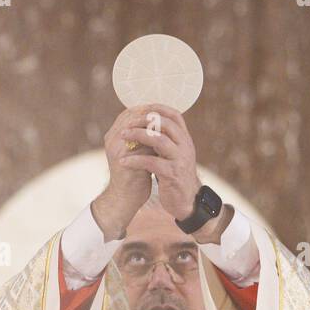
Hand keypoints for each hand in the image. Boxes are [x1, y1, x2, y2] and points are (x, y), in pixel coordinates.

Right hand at [92, 106, 162, 239]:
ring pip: (133, 124)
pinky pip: (137, 140)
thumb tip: (161, 123)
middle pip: (130, 115)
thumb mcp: (140, 152)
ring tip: (166, 122)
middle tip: (166, 112)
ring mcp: (115, 147)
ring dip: (150, 122)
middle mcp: (112, 139)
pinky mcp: (121, 158)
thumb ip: (146, 138)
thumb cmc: (135, 176)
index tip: (161, 108)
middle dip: (149, 112)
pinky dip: (150, 136)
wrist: (127, 198)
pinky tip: (163, 136)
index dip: (146, 108)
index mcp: (114, 136)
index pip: (129, 113)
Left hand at [116, 103, 200, 223]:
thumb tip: (147, 124)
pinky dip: (135, 160)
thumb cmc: (175, 177)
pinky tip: (123, 162)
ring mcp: (180, 160)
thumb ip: (164, 140)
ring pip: (159, 139)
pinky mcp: (172, 174)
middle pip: (165, 124)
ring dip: (138, 135)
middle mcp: (185, 146)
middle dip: (143, 120)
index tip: (140, 108)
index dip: (157, 108)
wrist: (187, 202)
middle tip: (127, 124)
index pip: (174, 115)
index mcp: (185, 139)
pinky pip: (151, 162)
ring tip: (122, 136)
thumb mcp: (173, 155)